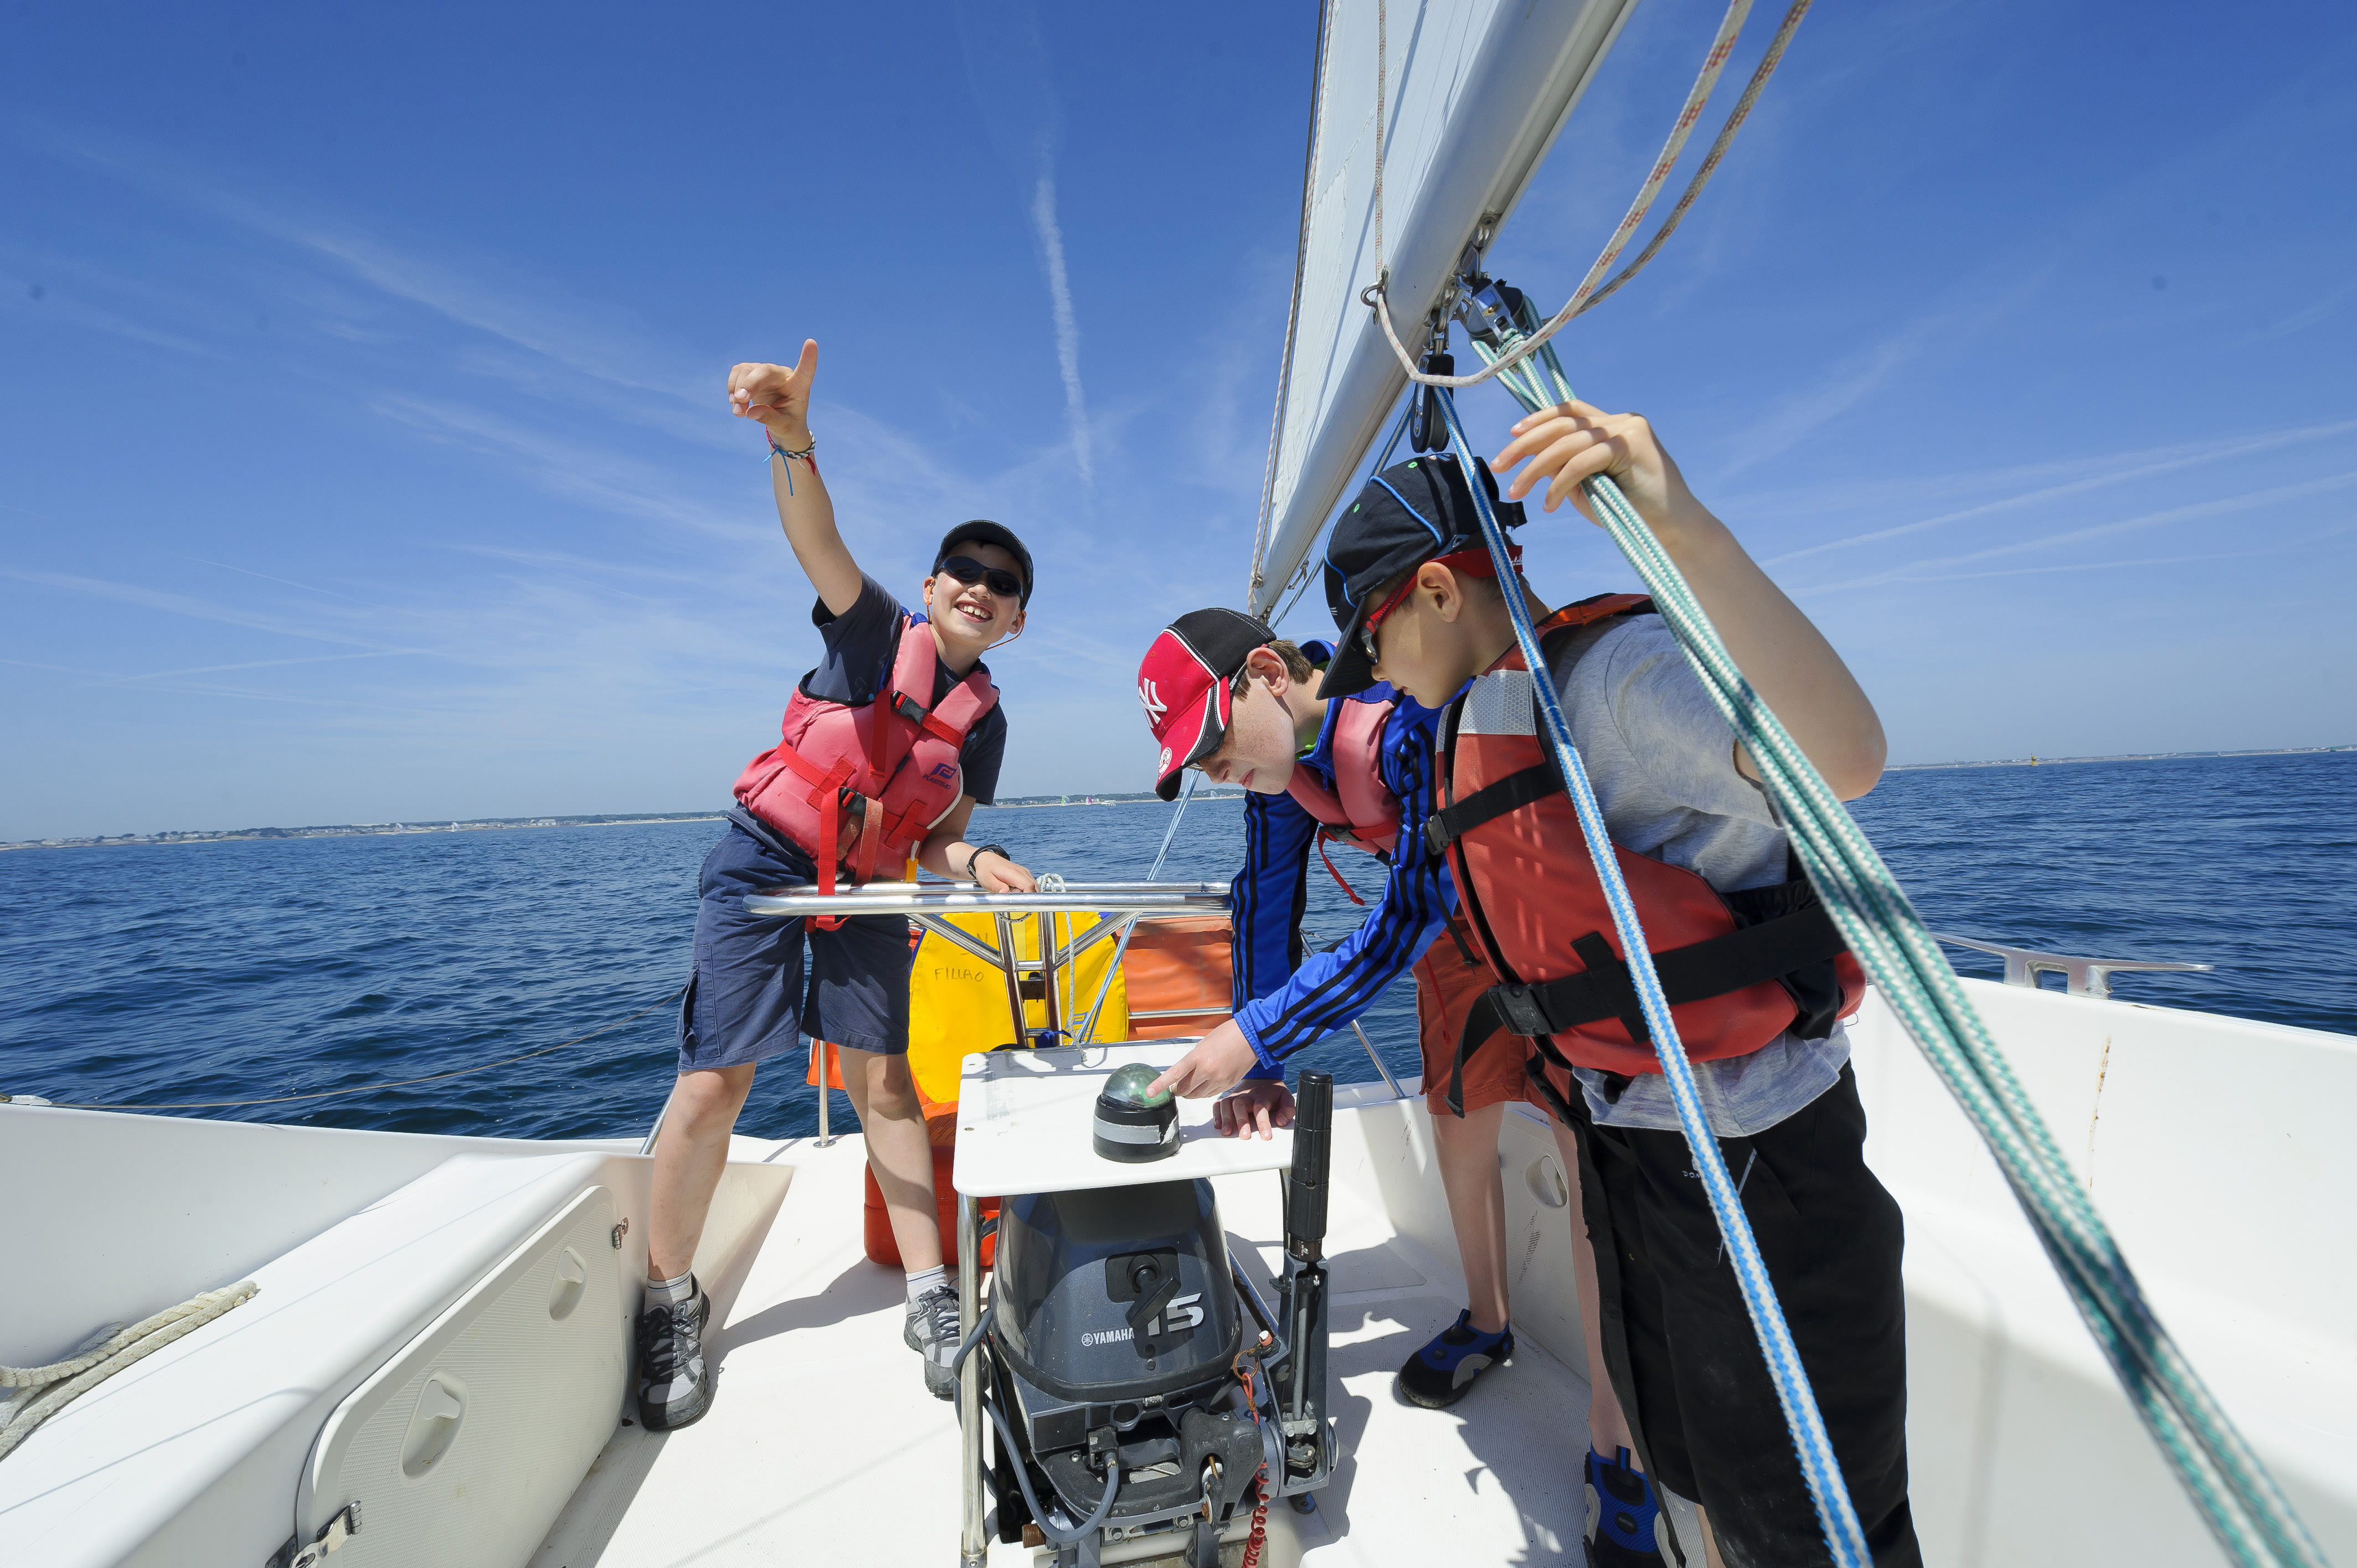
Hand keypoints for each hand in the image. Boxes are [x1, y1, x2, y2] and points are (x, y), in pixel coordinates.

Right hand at [729, 340, 817, 445]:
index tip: (811, 343)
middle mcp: (783, 375)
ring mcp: (767, 372)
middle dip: (749, 384)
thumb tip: (750, 412)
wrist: (782, 423)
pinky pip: (738, 371)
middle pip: (765, 371)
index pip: (805, 370)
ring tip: (738, 413)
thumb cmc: (788, 423)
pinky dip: (732, 386)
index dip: (808, 358)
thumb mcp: (784, 427)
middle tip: (740, 402)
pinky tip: (735, 402)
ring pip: (747, 370)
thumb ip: (770, 418)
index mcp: (799, 386)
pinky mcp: (753, 373)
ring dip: (737, 390)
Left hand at [974, 852, 1034, 893]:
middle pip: (1034, 889)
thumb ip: (997, 887)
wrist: (986, 860)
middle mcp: (1022, 872)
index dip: (1027, 897)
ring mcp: (1025, 873)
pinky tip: (1013, 890)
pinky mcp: (1025, 875)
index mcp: (1013, 872)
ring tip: (1011, 893)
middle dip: (1025, 898)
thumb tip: (1005, 893)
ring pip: (1034, 889)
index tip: (1019, 903)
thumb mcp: (987, 880)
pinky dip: (1025, 892)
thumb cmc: (985, 869)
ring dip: (1025, 895)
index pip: (1029, 886)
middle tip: (1011, 898)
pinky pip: (1030, 886)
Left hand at [1148, 1021, 1263, 1100]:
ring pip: (1196, 1095)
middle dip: (1177, 1089)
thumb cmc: (1228, 1034)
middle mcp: (1207, 1070)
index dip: (1160, 1085)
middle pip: (1184, 1089)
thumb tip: (1185, 1073)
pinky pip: (1209, 1094)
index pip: (1174, 1074)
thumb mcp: (1204, 1044)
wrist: (1251, 1036)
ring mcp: (1219, 1079)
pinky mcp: (1228, 1085)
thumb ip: (1193, 1060)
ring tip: (1192, 1082)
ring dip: (1190, 1092)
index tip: (1149, 1092)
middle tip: (1176, 1085)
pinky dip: (1203, 1091)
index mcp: (1198, 1056)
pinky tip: (1206, 1082)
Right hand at [1212, 1079, 1294, 1139]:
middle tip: (1244, 1136)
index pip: (1261, 1108)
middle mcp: (1247, 1095)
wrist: (1262, 1079)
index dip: (1263, 1122)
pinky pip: (1218, 1104)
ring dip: (1226, 1118)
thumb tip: (1280, 1121)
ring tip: (1227, 1132)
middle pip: (1241, 1105)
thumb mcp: (1286, 1098)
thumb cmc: (1272, 1093)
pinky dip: (1216, 1114)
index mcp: (1262, 1095)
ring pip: (1227, 1104)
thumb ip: (1288, 1110)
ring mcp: (1235, 1096)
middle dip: (1241, 1121)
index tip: (1265, 1136)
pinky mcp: (1228, 1099)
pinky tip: (1218, 1125)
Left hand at [1491, 399, 1700, 530]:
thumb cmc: (1628, 513)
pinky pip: (1583, 460)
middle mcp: (1621, 421)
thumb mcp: (1587, 487)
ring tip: (1516, 492)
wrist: (1669, 530)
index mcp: (1612, 426)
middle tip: (1497, 466)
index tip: (1512, 435)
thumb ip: (1564, 468)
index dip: (1539, 419)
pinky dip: (1561, 483)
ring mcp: (1628, 429)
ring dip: (1535, 469)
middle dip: (1524, 445)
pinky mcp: (1632, 445)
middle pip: (1562, 424)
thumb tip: (1532, 459)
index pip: (1570, 413)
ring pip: (1568, 443)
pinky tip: (1549, 504)